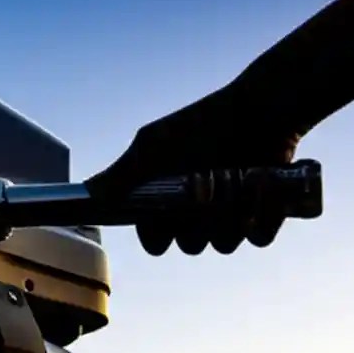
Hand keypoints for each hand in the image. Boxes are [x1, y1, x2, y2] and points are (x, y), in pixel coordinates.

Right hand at [86, 86, 303, 254]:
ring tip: (235, 180)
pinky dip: (260, 217)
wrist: (260, 107)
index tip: (163, 217)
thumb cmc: (203, 122)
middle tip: (204, 192)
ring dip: (229, 216)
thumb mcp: (155, 145)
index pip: (156, 240)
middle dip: (198, 223)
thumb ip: (124, 173)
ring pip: (224, 244)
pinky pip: (259, 238)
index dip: (158, 234)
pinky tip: (257, 189)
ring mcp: (232, 215)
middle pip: (191, 246)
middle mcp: (198, 213)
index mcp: (169, 201)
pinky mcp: (263, 214)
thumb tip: (90, 192)